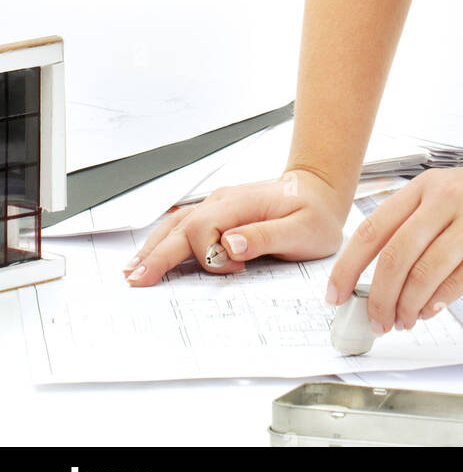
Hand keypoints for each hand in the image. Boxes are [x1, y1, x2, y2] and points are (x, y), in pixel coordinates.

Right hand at [122, 170, 345, 286]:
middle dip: (157, 255)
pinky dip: (164, 239)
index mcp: (240, 204)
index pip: (203, 229)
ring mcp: (218, 205)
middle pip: (181, 228)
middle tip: (136, 279)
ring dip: (154, 247)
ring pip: (176, 224)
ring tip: (134, 269)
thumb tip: (231, 243)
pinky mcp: (218, 213)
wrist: (320, 191)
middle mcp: (223, 201)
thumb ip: (266, 236)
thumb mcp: (302, 229)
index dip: (212, 256)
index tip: (237, 268)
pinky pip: (184, 225)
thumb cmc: (314, 212)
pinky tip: (152, 251)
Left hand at [325, 159, 462, 331]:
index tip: (335, 291)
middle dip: (376, 296)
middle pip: (392, 255)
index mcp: (432, 185)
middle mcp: (448, 198)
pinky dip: (437, 303)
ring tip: (402, 320)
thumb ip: (427, 224)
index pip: (373, 227)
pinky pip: (457, 283)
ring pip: (421, 272)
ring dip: (405, 306)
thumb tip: (389, 269)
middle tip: (373, 318)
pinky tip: (432, 310)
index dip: (348, 265)